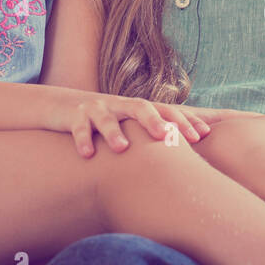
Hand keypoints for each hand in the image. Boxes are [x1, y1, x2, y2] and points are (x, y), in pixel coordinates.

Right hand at [56, 95, 245, 157]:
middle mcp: (119, 105)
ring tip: (122, 148)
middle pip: (140, 107)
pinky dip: (83, 139)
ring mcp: (97, 108)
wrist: (63, 106)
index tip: (202, 136)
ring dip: (114, 131)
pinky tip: (87, 155)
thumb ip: (153, 136)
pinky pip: (79, 126)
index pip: (165, 111)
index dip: (183, 121)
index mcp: (137, 109)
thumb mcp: (130, 126)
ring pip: (106, 117)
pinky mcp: (74, 115)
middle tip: (165, 136)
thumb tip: (190, 159)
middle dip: (153, 120)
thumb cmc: (106, 123)